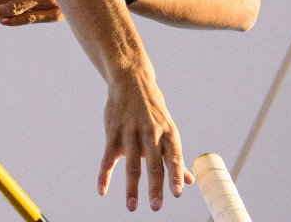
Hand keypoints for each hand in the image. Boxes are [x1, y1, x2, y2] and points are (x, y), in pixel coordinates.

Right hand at [98, 71, 193, 210]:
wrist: (131, 82)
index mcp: (168, 134)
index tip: (177, 193)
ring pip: (131, 165)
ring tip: (131, 206)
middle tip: (156, 207)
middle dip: (155, 187)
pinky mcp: (112, 133)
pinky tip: (101, 190)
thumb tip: (189, 181)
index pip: (173, 158)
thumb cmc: (152, 111)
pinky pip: (107, 158)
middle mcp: (150, 134)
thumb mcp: (167, 130)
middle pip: (153, 165)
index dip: (175, 175)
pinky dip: (104, 175)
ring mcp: (130, 133)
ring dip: (131, 187)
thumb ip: (175, 157)